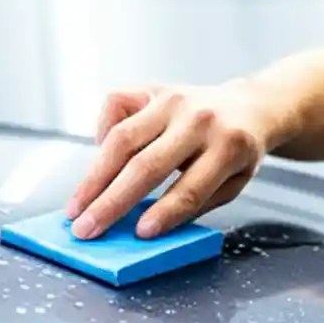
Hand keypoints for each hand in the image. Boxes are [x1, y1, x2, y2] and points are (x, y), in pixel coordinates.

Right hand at [66, 82, 282, 240]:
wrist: (246, 106)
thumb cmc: (236, 153)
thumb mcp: (233, 182)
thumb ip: (197, 202)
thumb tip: (148, 226)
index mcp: (229, 146)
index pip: (191, 187)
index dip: (165, 212)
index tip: (140, 233)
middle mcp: (198, 119)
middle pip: (146, 165)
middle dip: (112, 201)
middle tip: (86, 229)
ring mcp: (172, 100)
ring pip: (122, 139)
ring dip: (93, 177)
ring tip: (76, 206)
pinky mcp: (152, 88)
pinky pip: (115, 105)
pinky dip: (102, 131)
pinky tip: (101, 157)